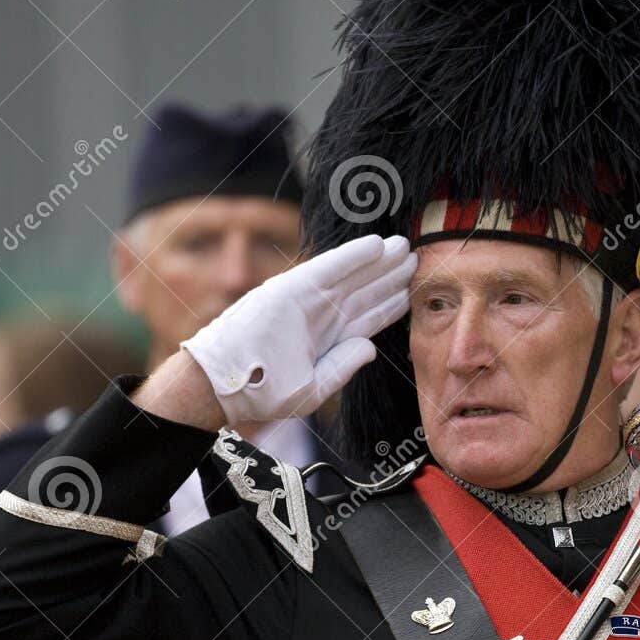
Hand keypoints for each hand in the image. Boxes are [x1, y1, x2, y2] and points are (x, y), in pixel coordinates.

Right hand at [181, 233, 416, 423]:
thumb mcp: (312, 390)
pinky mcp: (291, 289)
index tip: (411, 291)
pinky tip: (376, 246)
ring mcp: (304, 301)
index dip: (388, 304)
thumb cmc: (261, 393)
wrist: (221, 384)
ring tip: (405, 247)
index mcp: (325, 341)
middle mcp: (317, 317)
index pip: (365, 319)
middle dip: (390, 276)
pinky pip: (328, 269)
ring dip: (379, 262)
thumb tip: (371, 347)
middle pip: (362, 293)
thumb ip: (342, 367)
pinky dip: (351, 257)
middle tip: (418, 257)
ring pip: (351, 279)